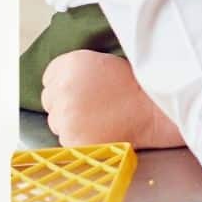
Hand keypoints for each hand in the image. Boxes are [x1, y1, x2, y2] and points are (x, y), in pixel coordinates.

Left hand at [40, 50, 183, 148]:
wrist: (152, 108)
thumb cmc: (132, 84)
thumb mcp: (103, 62)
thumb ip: (77, 70)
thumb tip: (59, 82)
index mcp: (70, 64)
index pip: (49, 77)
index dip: (67, 83)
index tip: (84, 88)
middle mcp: (62, 88)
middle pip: (50, 100)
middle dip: (66, 102)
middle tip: (93, 103)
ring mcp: (64, 116)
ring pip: (56, 121)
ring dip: (71, 121)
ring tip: (99, 117)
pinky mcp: (70, 139)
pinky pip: (66, 139)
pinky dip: (79, 137)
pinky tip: (99, 129)